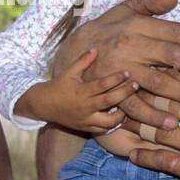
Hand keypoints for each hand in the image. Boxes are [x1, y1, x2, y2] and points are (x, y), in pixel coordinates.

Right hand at [15, 47, 138, 134]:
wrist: (43, 105)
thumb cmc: (58, 86)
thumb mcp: (69, 72)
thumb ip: (83, 61)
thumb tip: (96, 49)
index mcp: (81, 91)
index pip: (102, 85)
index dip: (116, 78)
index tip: (128, 73)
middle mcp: (84, 106)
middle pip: (109, 101)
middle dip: (124, 94)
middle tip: (136, 86)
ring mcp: (85, 119)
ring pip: (108, 122)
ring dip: (120, 115)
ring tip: (128, 107)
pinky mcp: (84, 128)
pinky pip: (101, 131)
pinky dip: (111, 125)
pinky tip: (118, 118)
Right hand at [51, 0, 179, 114]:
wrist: (70, 54)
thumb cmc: (104, 31)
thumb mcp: (123, 11)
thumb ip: (149, 3)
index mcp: (138, 24)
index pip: (178, 33)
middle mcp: (130, 44)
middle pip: (174, 56)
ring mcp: (120, 68)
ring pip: (159, 81)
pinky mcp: (110, 89)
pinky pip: (135, 105)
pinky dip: (154, 115)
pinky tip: (172, 121)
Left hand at [121, 79, 179, 179]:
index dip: (177, 75)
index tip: (157, 67)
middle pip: (175, 103)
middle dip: (150, 94)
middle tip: (128, 88)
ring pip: (166, 129)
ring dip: (142, 124)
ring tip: (122, 119)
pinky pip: (167, 161)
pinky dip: (148, 158)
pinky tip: (132, 155)